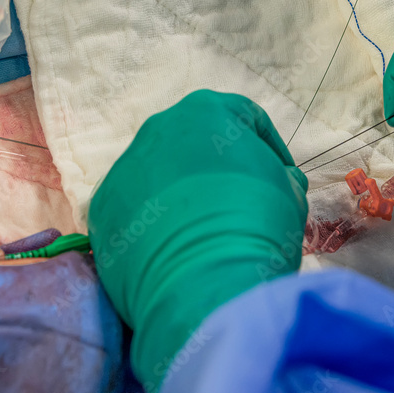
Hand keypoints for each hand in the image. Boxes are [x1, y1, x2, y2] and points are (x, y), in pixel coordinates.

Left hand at [88, 90, 307, 392]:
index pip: (246, 118)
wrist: (208, 281)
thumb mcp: (291, 193)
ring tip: (204, 233)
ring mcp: (125, 168)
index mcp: (208, 111)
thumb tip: (280, 181)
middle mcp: (159, 128)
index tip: (281, 177)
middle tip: (241, 203)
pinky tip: (174, 251)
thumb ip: (281, 176)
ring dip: (183, 196)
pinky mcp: (102, 209)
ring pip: (160, 175)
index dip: (270, 149)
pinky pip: (134, 210)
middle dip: (219, 169)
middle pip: (195, 143)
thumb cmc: (259, 224)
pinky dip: (154, 226)